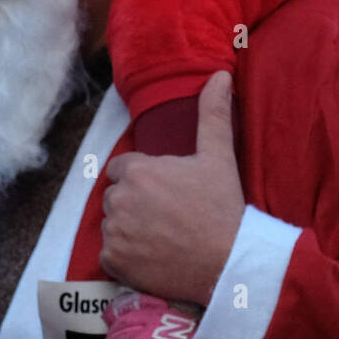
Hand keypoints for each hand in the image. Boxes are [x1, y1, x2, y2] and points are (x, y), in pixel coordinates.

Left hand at [101, 72, 244, 305]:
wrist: (228, 263)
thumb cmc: (222, 207)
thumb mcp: (218, 156)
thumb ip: (212, 113)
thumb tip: (220, 75)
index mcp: (139, 171)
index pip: (123, 168)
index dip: (144, 178)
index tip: (166, 191)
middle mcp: (120, 200)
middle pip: (116, 195)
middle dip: (134, 201)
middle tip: (167, 214)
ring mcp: (115, 233)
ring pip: (112, 223)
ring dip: (129, 228)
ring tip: (161, 236)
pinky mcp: (114, 263)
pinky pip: (110, 253)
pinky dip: (125, 256)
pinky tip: (152, 255)